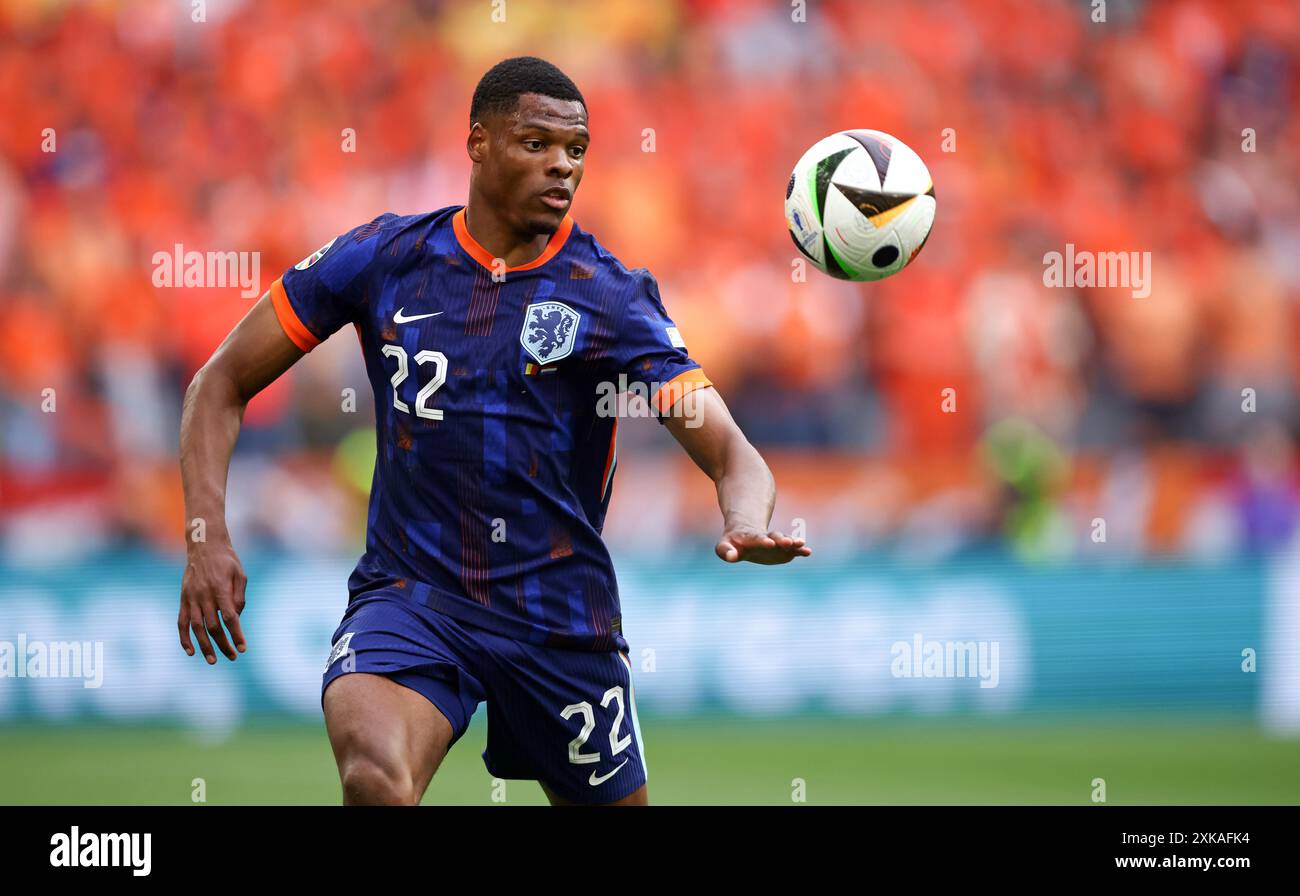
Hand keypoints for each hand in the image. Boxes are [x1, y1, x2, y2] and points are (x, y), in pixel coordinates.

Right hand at [178, 540, 247, 662]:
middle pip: (213, 626)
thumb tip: (235, 618)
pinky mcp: (183, 599)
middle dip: (223, 644)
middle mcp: (203, 595)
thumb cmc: (226, 560)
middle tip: (232, 657)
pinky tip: (190, 651)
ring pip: (196, 628)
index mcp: (220, 588)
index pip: (229, 617)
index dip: (236, 634)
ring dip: (204, 646)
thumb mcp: (240, 574)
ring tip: (213, 660)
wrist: (204, 546)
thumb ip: (239, 596)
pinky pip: (181, 622)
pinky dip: (184, 638)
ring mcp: (191, 598)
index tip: (243, 648)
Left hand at [715, 525, 811, 564]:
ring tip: (802, 544)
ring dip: (793, 542)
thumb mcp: (724, 546)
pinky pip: (794, 549)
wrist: (745, 536)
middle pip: (774, 537)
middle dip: (781, 539)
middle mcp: (766, 538)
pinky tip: (808, 552)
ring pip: (786, 541)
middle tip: (788, 542)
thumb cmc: (733, 543)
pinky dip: (800, 550)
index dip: (763, 541)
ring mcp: (776, 543)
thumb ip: (725, 551)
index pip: (757, 538)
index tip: (769, 543)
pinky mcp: (784, 550)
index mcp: (750, 537)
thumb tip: (731, 556)